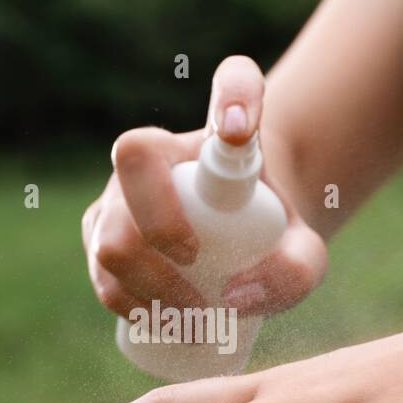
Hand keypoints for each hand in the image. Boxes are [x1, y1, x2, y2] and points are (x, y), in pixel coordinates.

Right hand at [82, 55, 327, 317]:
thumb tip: (231, 297)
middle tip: (200, 263)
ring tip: (191, 315)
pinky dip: (130, 305)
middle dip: (162, 223)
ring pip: (109, 231)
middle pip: (134, 158)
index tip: (242, 130)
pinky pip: (99, 270)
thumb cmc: (270, 236)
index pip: (233, 81)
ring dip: (147, 283)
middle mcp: (157, 151)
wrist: (237, 242)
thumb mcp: (302, 251)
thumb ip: (294, 270)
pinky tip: (158, 321)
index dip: (235, 94)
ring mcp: (118, 193)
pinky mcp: (99, 236)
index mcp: (218, 132)